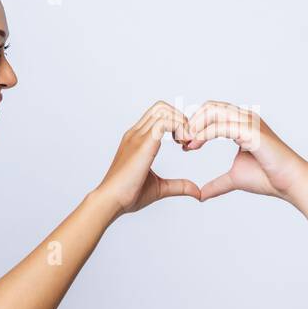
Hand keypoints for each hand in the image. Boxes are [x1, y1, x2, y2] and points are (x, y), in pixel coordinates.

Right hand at [94, 101, 200, 215]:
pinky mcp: (142, 144)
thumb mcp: (160, 188)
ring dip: (180, 122)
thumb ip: (179, 186)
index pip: (158, 114)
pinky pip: (164, 122)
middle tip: (187, 141)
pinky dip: (179, 128)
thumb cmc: (128, 195)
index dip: (176, 123)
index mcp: (137, 140)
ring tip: (185, 143)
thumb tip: (197, 192)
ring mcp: (137, 137)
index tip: (184, 143)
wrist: (110, 201)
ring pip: (163, 110)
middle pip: (161, 107)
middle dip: (180, 118)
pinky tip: (182, 145)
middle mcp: (136, 133)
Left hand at [182, 100, 307, 201]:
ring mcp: (249, 122)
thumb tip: (201, 194)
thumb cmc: (268, 178)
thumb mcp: (234, 178)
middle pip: (209, 107)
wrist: (289, 183)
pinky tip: (195, 145)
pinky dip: (204, 134)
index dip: (194, 125)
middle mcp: (245, 117)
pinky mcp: (251, 131)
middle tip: (181, 142)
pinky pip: (221, 126)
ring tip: (186, 144)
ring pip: (213, 110)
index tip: (183, 144)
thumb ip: (217, 183)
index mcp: (242, 123)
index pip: (211, 112)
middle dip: (191, 122)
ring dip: (195, 125)